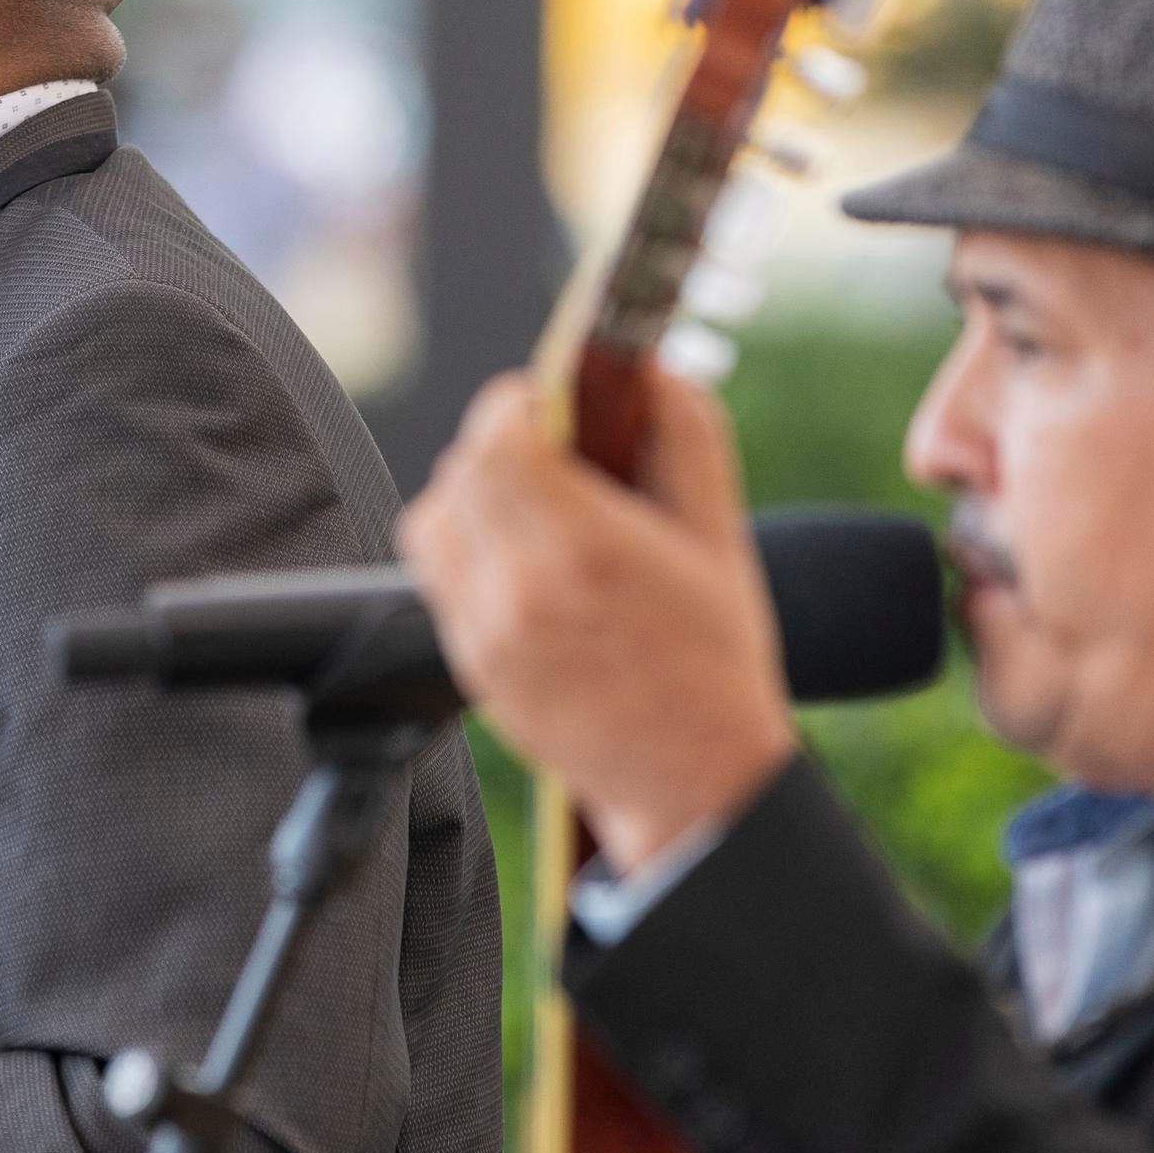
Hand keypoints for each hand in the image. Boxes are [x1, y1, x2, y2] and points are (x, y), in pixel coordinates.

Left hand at [397, 368, 798, 874]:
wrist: (693, 782)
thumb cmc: (717, 661)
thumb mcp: (721, 537)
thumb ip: (688, 438)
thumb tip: (653, 370)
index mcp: (583, 548)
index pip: (497, 436)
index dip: (518, 404)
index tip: (548, 407)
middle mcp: (519, 589)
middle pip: (460, 472)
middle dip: (497, 445)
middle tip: (544, 451)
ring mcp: (483, 632)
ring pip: (432, 522)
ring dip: (470, 497)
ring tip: (529, 508)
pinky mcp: (468, 664)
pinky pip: (436, 577)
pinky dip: (465, 550)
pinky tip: (522, 561)